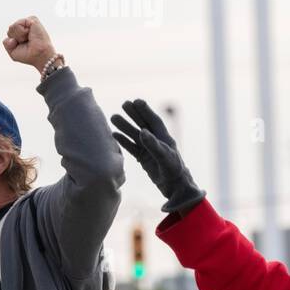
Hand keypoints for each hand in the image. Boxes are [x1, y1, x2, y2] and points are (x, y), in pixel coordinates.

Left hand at [3, 16, 57, 73]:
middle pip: (10, 30)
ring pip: (12, 27)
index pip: (9, 34)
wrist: (39, 55)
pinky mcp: (32, 19)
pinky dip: (21, 32)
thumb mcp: (13, 52)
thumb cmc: (29, 55)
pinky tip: (30, 34)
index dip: (13, 43)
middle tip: (27, 42)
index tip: (24, 46)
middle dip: (15, 39)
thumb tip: (11, 35)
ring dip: (19, 36)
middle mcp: (25, 26)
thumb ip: (6, 43)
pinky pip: (17, 24)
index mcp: (22, 32)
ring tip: (29, 38)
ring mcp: (29, 22)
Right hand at [110, 99, 205, 215]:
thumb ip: (153, 145)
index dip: (146, 111)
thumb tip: (142, 131)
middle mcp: (156, 142)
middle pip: (143, 124)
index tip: (136, 101)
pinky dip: (123, 141)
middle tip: (124, 104)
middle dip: (134, 114)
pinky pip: (131, 147)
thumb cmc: (174, 171)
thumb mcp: (164, 157)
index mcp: (164, 138)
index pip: (154, 121)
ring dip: (125, 127)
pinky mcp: (143, 159)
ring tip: (113, 117)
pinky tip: (114, 134)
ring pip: (135, 135)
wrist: (175, 188)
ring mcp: (149, 150)